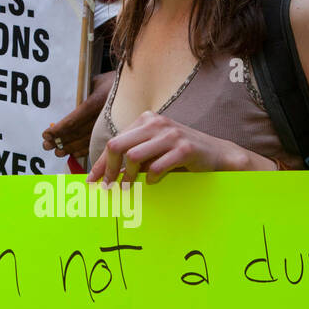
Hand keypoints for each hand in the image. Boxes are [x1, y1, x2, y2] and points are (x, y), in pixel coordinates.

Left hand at [42, 70, 115, 159]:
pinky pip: (96, 144)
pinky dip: (83, 150)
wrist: (141, 85)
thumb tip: (68, 106)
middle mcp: (103, 117)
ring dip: (70, 148)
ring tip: (57, 151)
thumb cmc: (116, 80)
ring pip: (86, 141)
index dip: (58, 130)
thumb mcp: (98, 81)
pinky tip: (73, 153)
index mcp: (97, 103)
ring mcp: (110, 126)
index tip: (46, 134)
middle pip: (77, 133)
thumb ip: (83, 92)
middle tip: (47, 145)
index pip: (73, 121)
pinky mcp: (114, 132)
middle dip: (60, 141)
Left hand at [86, 111, 274, 183]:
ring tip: (128, 188)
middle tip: (108, 188)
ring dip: (128, 177)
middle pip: (118, 146)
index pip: (115, 141)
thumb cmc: (180, 154)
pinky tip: (152, 183)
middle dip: (109, 170)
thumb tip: (106, 173)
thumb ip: (134, 155)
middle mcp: (157, 123)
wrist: (216, 154)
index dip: (101, 163)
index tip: (93, 180)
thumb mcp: (155, 149)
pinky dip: (151, 178)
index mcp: (146, 120)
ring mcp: (171, 135)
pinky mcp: (185, 149)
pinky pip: (157, 167)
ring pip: (134, 156)